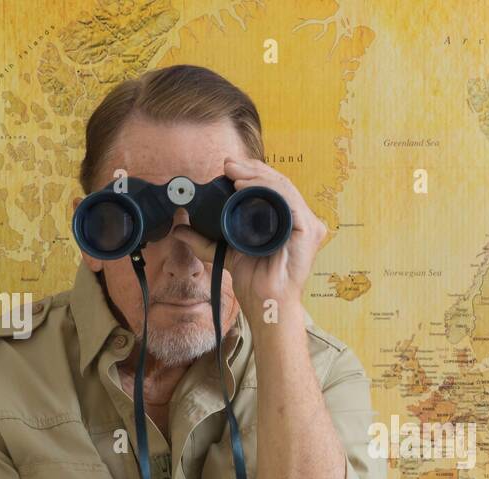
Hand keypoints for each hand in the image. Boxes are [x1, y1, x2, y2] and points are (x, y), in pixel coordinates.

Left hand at [171, 157, 326, 319]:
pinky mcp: (308, 230)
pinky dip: (267, 189)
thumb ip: (205, 240)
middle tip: (227, 166)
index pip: (271, 187)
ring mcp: (307, 224)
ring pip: (283, 187)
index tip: (226, 168)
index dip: (250, 173)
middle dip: (251, 169)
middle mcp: (299, 220)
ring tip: (234, 174)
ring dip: (256, 175)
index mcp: (286, 220)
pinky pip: (288, 200)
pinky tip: (247, 187)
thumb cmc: (254, 281)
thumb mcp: (225, 253)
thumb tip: (179, 229)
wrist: (265, 302)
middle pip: (278, 183)